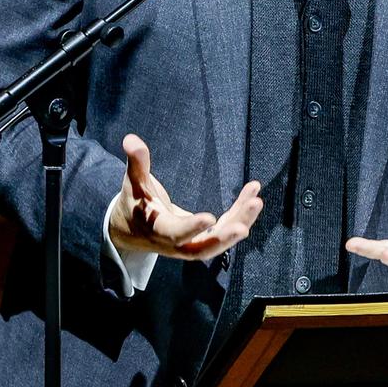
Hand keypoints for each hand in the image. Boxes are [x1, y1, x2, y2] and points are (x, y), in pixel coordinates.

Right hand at [108, 133, 262, 261]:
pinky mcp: (204, 239)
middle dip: (224, 237)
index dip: (191, 227)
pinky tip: (253, 196)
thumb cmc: (135, 203)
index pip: (175, 233)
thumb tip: (131, 139)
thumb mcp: (133, 183)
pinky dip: (240, 216)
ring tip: (256, 202)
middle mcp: (176, 243)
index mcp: (158, 229)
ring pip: (219, 242)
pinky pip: (224, 231)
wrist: (133, 231)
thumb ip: (136, 163)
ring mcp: (192, 244)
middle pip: (203, 247)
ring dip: (239, 224)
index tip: (210, 218)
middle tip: (243, 227)